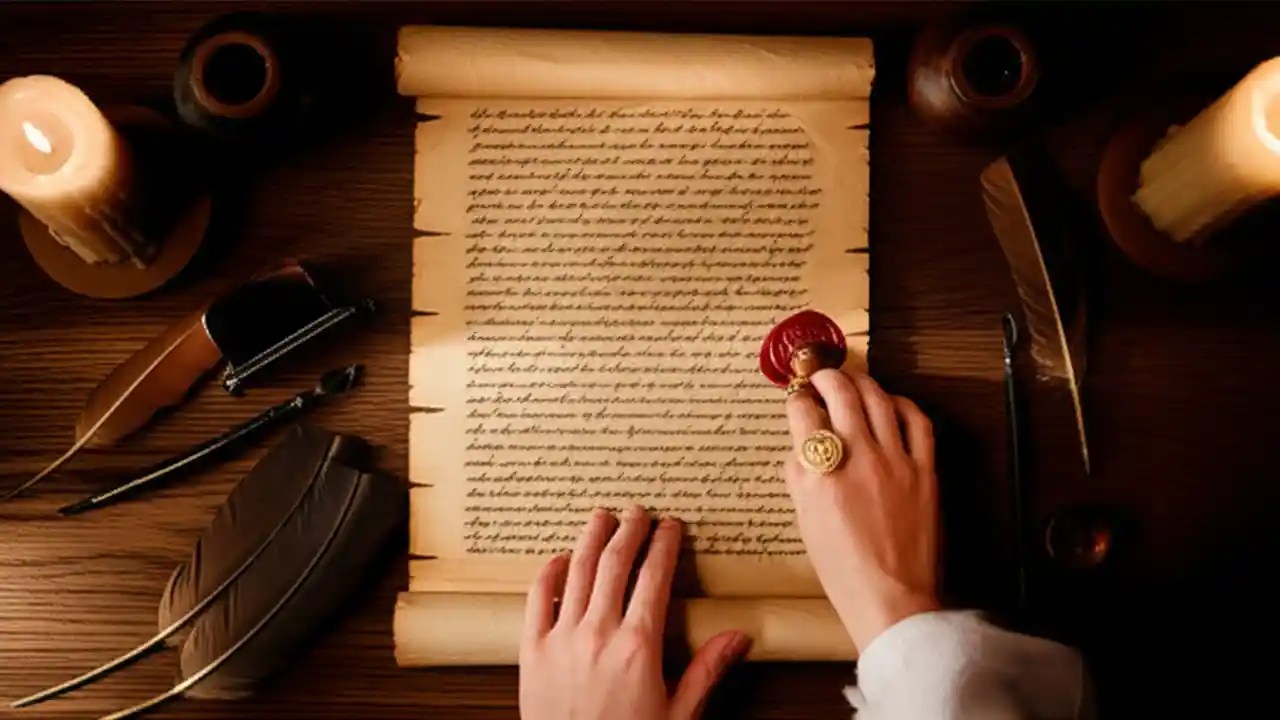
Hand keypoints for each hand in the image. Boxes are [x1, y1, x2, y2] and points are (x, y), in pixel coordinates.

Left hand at [519, 507, 750, 719]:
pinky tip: (559, 558)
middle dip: (629, 530)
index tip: (670, 525)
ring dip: (591, 538)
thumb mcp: (678, 714)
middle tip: (638, 511)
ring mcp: (562, 639)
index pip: (654, 577)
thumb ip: (706, 670)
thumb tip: (738, 636)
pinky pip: (538, 598)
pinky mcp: (532, 651)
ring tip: (602, 516)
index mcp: (639, 647)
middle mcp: (599, 634)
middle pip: (615, 562)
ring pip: (577, 571)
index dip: (664, 544)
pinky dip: (549, 572)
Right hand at [784, 369, 940, 650]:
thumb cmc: (842, 569)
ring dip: (862, 382)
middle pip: (841, 394)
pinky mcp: (924, 471)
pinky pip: (917, 422)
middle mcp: (857, 458)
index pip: (803, 414)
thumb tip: (800, 448)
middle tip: (820, 375)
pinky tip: (892, 403)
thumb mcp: (804, 520)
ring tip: (853, 380)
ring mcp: (895, 461)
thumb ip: (799, 478)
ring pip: (879, 399)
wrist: (890, 598)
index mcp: (820, 474)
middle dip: (826, 377)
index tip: (797, 396)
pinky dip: (902, 404)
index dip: (797, 398)